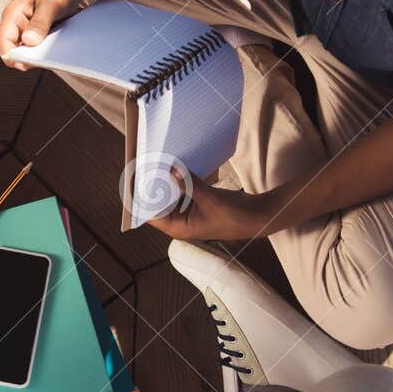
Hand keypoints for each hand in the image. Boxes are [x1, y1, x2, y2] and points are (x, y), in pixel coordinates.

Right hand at [0, 0, 87, 65]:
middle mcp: (17, 23)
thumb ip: (40, 22)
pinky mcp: (38, 32)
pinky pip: (37, 48)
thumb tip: (28, 42)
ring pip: (26, 51)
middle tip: (43, 61)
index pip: (2, 44)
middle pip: (13, 51)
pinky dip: (44, 52)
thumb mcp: (52, 3)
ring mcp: (27, 29)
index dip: (11, 57)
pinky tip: (55, 49)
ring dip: (36, 56)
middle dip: (25, 59)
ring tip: (51, 53)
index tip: (26, 64)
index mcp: (13, 14)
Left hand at [147, 171, 270, 241]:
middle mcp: (180, 222)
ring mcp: (188, 213)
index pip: (151, 215)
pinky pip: (182, 191)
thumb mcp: (210, 199)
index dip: (141, 200)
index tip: (134, 182)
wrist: (258, 216)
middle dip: (152, 187)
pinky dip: (179, 181)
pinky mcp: (196, 203)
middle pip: (158, 204)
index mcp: (178, 228)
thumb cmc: (235, 216)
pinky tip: (174, 166)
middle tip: (143, 167)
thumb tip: (171, 170)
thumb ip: (189, 184)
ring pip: (170, 196)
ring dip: (165, 182)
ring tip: (155, 163)